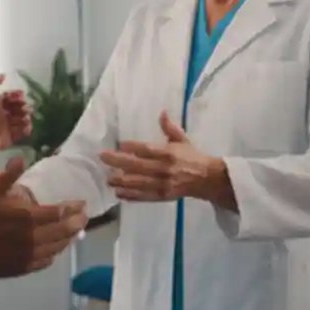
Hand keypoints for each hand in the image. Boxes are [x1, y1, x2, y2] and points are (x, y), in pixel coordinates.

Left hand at [0, 74, 31, 152]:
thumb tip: (4, 76)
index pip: (10, 99)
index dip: (17, 97)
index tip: (22, 96)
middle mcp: (0, 115)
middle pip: (17, 110)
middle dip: (23, 107)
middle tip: (26, 108)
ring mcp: (3, 128)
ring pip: (20, 122)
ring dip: (25, 118)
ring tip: (26, 117)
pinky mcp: (5, 140)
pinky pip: (19, 135)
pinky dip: (25, 131)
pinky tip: (27, 126)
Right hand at [0, 150, 86, 277]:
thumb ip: (7, 176)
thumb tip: (21, 157)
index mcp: (26, 217)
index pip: (59, 212)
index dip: (74, 208)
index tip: (82, 203)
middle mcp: (32, 238)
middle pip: (64, 231)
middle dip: (78, 223)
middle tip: (85, 217)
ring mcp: (28, 255)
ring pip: (57, 247)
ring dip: (69, 238)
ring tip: (76, 231)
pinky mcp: (23, 268)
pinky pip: (46, 261)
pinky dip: (55, 253)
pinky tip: (56, 248)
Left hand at [100, 111, 227, 202]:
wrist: (207, 179)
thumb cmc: (192, 157)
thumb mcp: (182, 140)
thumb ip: (170, 128)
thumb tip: (162, 112)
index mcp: (169, 153)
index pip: (148, 149)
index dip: (133, 147)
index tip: (120, 144)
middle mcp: (164, 169)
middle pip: (137, 165)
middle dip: (118, 161)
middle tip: (102, 157)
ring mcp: (162, 184)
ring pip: (138, 183)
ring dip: (121, 180)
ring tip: (107, 178)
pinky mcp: (161, 196)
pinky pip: (143, 197)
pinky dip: (130, 196)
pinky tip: (119, 193)